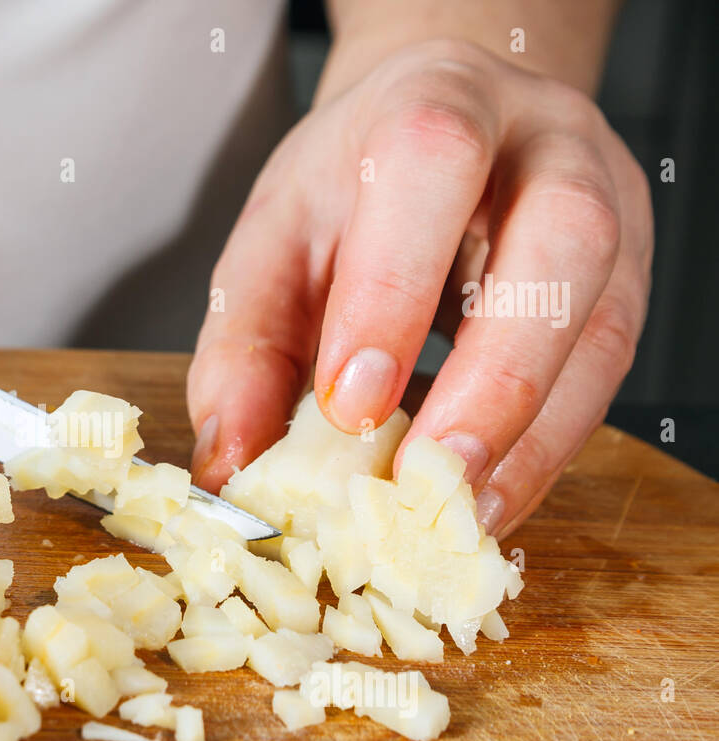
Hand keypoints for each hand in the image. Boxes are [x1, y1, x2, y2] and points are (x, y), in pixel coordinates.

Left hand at [188, 38, 652, 537]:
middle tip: (428, 475)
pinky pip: (604, 378)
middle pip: (563, 236)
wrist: (437, 139)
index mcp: (435, 105)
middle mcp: (545, 146)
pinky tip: (483, 498)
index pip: (428, 168)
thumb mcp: (272, 245)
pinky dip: (542, 452)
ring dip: (529, 437)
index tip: (347, 407)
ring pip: (603, 321)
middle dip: (496, 374)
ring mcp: (609, 212)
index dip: (391, 291)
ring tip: (453, 512)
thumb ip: (243, 346)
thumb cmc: (348, 192)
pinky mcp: (627, 286)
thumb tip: (234, 461)